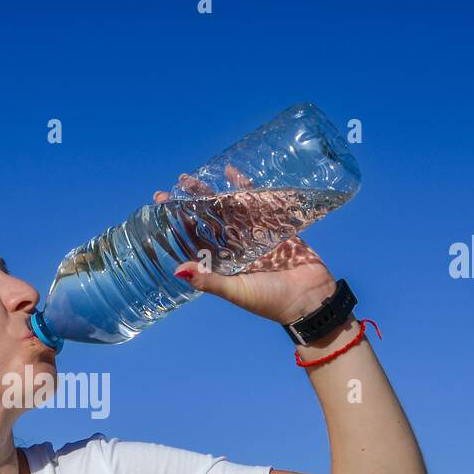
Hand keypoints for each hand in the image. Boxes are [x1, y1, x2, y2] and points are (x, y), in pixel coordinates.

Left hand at [153, 165, 336, 325]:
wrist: (312, 299)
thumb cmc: (271, 301)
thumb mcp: (237, 291)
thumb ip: (209, 280)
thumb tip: (176, 271)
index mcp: (221, 265)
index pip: (193, 240)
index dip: (177, 225)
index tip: (161, 209)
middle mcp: (233, 249)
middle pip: (207, 221)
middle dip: (191, 204)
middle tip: (175, 186)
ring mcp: (253, 236)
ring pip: (227, 210)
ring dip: (212, 193)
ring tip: (194, 178)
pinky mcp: (274, 226)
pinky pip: (256, 203)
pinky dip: (245, 188)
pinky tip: (232, 173)